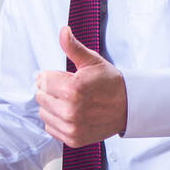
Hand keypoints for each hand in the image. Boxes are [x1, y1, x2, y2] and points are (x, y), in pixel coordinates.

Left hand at [35, 25, 128, 147]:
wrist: (129, 107)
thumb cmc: (110, 83)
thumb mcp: (92, 61)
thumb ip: (73, 47)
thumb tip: (63, 31)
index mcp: (73, 89)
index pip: (42, 80)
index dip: (51, 76)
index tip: (64, 77)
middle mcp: (70, 110)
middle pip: (40, 96)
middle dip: (51, 90)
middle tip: (69, 89)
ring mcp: (72, 127)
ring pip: (43, 112)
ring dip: (52, 106)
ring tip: (70, 102)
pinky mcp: (73, 139)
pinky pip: (50, 127)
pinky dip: (57, 120)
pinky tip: (71, 114)